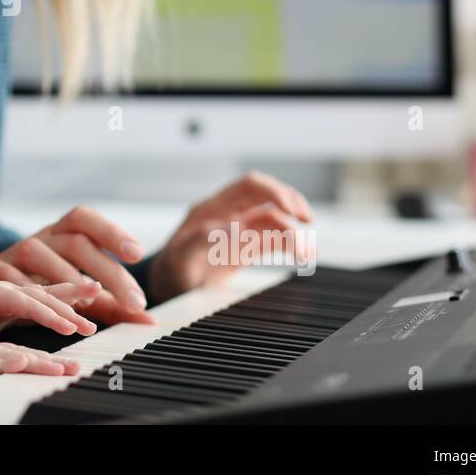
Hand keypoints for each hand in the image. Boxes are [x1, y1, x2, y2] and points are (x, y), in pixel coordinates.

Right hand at [0, 206, 154, 329]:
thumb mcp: (78, 295)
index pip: (87, 220)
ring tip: (89, 306)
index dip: (111, 231)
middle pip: (74, 241)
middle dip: (106, 270)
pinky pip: (3, 273)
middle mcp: (40, 238)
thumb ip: (111, 305)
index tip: (137, 254)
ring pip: (36, 251)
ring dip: (64, 277)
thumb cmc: (40, 291)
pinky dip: (24, 287)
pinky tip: (44, 308)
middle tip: (133, 302)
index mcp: (62, 235)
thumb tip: (149, 321)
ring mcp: (12, 252)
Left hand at [0, 280, 99, 343]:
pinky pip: (47, 295)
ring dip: (73, 296)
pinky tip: (86, 295)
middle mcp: (9, 288)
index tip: (67, 329)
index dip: (47, 316)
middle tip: (89, 328)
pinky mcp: (18, 298)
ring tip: (98, 292)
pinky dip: (67, 295)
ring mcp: (15, 290)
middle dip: (67, 310)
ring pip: (49, 292)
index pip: (26, 304)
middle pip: (43, 297)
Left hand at [148, 170, 314, 300]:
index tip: (289, 209)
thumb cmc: (171, 270)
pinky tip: (306, 255)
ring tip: (307, 251)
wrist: (168, 288)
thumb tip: (236, 228)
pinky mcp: (247, 249)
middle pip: (267, 195)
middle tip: (306, 220)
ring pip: (275, 219)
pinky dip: (292, 246)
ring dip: (293, 231)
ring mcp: (240, 230)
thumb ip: (204, 240)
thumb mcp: (182, 256)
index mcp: (214, 208)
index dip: (272, 191)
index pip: (249, 186)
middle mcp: (230, 214)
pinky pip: (274, 241)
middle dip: (290, 202)